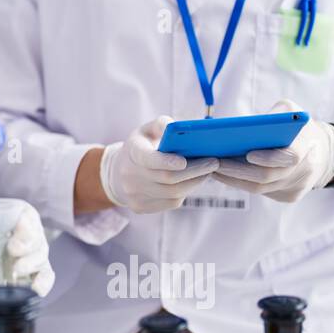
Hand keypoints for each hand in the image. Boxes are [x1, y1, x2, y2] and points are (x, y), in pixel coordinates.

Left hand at [0, 201, 54, 296]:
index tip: (13, 242)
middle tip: (13, 253)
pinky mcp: (39, 272)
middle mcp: (33, 233)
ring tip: (15, 271)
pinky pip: (46, 276)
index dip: (23, 228)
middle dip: (26, 247)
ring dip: (30, 264)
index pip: (28, 217)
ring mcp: (37, 253)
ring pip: (41, 257)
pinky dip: (43, 283)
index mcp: (20, 216)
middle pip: (37, 238)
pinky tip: (35, 289)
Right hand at [99, 116, 218, 213]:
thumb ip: (162, 125)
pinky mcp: (141, 207)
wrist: (120, 172)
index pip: (148, 159)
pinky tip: (192, 182)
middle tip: (214, 163)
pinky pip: (170, 202)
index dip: (166, 162)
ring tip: (207, 172)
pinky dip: (185, 192)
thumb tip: (177, 127)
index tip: (185, 161)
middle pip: (167, 178)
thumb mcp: (148, 130)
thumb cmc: (142, 147)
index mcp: (132, 151)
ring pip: (172, 193)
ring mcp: (134, 194)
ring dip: (194, 183)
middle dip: (194, 171)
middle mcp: (129, 175)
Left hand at [212, 100, 333, 202]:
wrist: (321, 150)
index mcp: (308, 146)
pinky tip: (226, 175)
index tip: (249, 154)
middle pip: (268, 176)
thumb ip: (273, 115)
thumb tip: (242, 127)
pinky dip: (242, 183)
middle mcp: (305, 171)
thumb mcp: (290, 111)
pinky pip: (262, 192)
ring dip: (234, 179)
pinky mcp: (289, 196)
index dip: (270, 158)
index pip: (290, 157)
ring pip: (261, 188)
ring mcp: (298, 187)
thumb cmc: (298, 127)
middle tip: (215, 163)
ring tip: (213, 168)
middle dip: (238, 170)